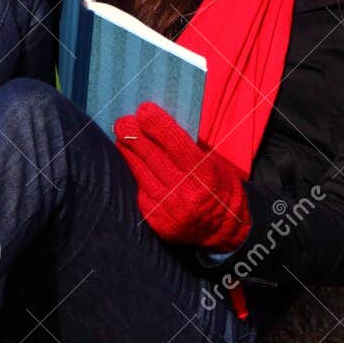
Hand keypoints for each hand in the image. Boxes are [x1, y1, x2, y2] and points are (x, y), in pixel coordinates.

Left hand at [114, 101, 250, 251]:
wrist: (222, 231)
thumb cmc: (221, 190)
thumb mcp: (216, 166)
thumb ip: (192, 150)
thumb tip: (163, 127)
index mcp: (205, 177)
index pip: (178, 147)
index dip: (159, 127)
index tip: (144, 110)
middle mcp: (185, 193)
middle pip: (154, 159)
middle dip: (135, 137)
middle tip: (122, 121)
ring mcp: (167, 208)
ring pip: (141, 174)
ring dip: (129, 153)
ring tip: (121, 136)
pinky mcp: (155, 219)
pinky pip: (142, 190)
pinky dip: (138, 175)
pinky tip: (133, 161)